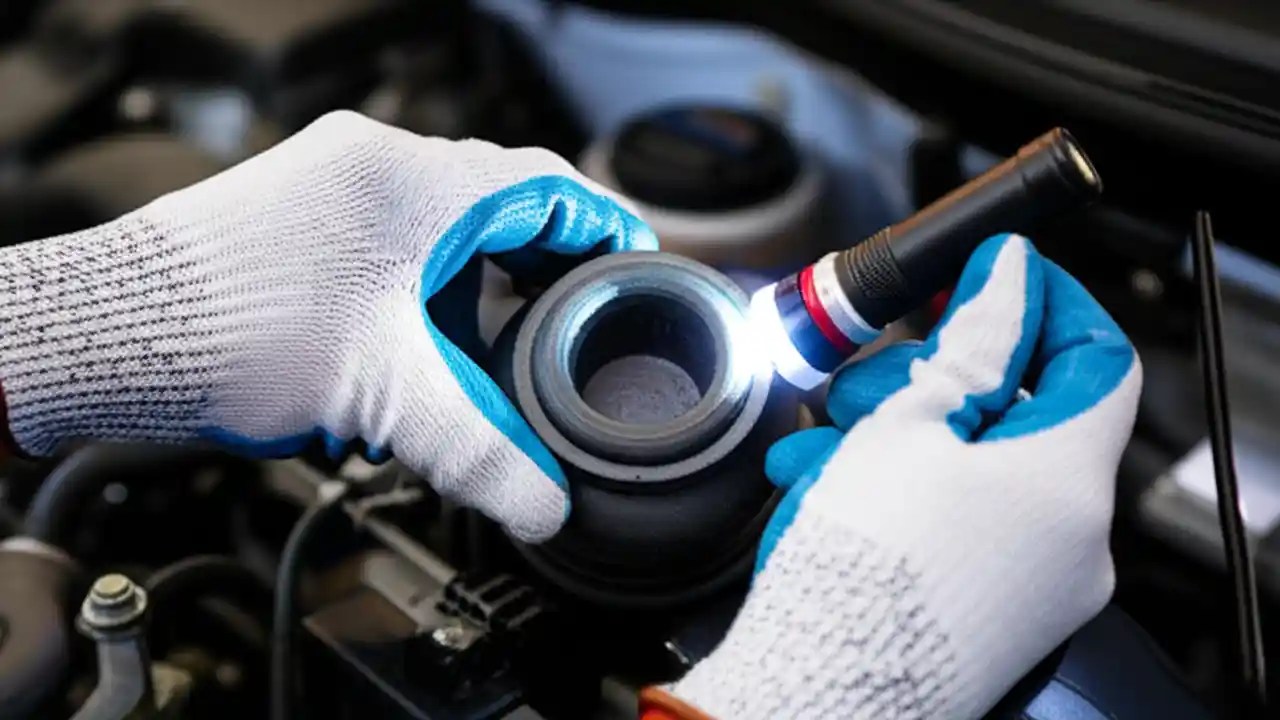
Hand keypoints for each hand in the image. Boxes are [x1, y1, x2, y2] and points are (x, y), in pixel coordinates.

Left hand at [0, 111, 655, 541]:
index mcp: (418, 183)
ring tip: (499, 343)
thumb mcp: (386, 397)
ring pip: (445, 225)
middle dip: (544, 262)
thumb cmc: (228, 332)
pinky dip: (427, 285)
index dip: (606, 229)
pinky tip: (421, 343)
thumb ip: (483, 452)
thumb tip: (547, 504)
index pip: (551, 186)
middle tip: (575, 315)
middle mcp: (375, 165)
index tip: (634, 265)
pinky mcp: (299, 216)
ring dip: (480, 279)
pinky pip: (394, 239)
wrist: (112, 334)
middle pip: (502, 203)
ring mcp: (332, 183)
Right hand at [667, 234, 1140, 718]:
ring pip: (975, 466)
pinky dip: (900, 491)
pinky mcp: (989, 610)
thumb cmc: (858, 577)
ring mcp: (1033, 582)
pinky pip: (959, 522)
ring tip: (821, 445)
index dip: (1044, 303)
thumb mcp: (909, 422)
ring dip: (896, 435)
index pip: (1097, 357)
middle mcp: (1069, 538)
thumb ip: (975, 338)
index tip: (990, 280)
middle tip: (866, 382)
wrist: (810, 697)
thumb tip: (1009, 277)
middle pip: (1020, 411)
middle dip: (933, 378)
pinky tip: (827, 486)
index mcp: (1067, 480)